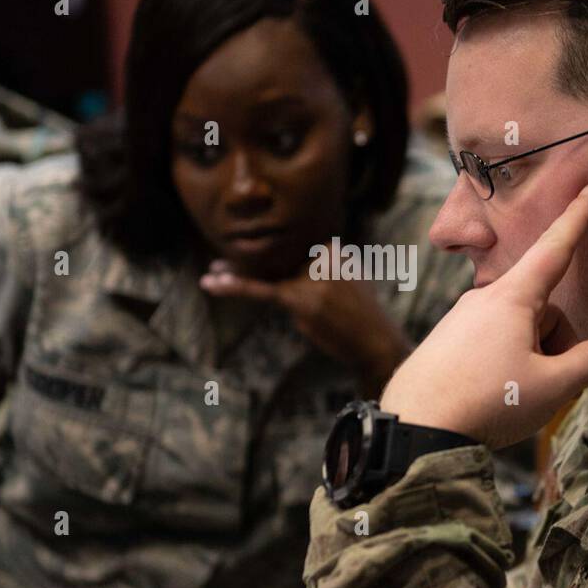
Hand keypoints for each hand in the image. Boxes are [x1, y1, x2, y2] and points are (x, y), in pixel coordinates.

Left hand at [198, 253, 411, 396]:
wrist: (376, 341)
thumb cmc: (364, 315)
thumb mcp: (352, 279)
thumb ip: (328, 267)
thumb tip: (307, 264)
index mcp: (331, 247)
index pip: (289, 245)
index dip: (264, 250)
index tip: (246, 254)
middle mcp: (320, 255)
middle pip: (274, 255)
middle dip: (245, 259)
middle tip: (218, 261)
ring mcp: (310, 276)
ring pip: (265, 270)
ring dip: (234, 272)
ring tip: (211, 274)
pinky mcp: (300, 299)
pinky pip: (261, 290)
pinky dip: (235, 287)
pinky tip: (214, 284)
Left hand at [378, 185, 587, 449]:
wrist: (413, 427)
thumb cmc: (485, 402)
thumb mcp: (551, 386)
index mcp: (513, 299)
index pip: (553, 250)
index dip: (575, 221)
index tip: (586, 191)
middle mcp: (483, 299)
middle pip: (542, 308)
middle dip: (557, 340)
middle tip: (548, 382)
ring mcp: (460, 318)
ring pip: (517, 328)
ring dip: (532, 354)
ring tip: (515, 394)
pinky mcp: (446, 340)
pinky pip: (491, 342)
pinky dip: (505, 362)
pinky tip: (492, 394)